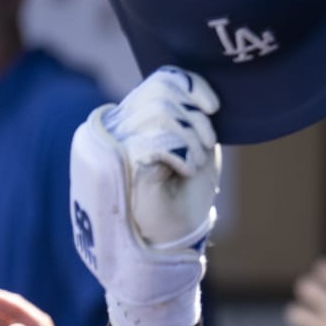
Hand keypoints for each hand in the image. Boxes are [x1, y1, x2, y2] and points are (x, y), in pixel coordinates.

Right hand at [69, 67, 220, 325]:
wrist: (174, 244)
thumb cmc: (186, 198)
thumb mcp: (195, 149)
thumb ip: (188, 117)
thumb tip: (188, 88)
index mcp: (133, 122)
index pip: (160, 81)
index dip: (188, 85)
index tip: (211, 107)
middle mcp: (117, 130)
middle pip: (161, 90)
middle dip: (194, 117)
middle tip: (202, 148)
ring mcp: (114, 146)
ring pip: (161, 110)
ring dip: (192, 138)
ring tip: (190, 166)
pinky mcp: (118, 165)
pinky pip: (160, 138)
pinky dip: (183, 154)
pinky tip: (180, 174)